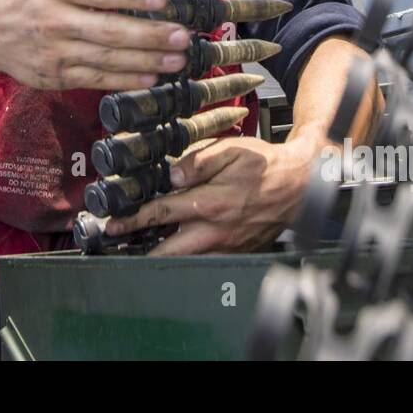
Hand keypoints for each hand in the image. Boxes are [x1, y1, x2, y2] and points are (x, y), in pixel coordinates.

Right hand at [0, 0, 191, 92]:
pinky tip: (151, 78)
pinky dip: (124, 80)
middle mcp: (54, 20)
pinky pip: (95, 79)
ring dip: (146, 60)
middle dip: (150, 35)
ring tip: (178, 59)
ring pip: (107, 58)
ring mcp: (55, 52)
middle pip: (109, 30)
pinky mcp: (55, 76)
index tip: (163, 0)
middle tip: (184, 35)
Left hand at [104, 132, 321, 254]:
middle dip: (138, 250)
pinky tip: (170, 252)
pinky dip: (184, 261)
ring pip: (185, 262)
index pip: (163, 213)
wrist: (299, 185)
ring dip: (159, 259)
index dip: (135, 219)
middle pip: (168, 250)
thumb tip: (171, 176)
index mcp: (212, 203)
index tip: (114, 223)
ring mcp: (228, 246)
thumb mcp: (232, 150)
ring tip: (133, 253)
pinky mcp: (236, 253)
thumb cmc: (265, 165)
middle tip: (115, 248)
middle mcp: (218, 230)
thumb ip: (198, 162)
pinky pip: (204, 262)